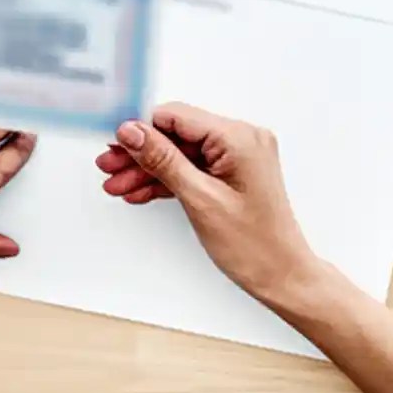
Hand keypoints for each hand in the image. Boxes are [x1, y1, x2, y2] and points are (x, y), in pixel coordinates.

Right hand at [93, 102, 318, 299]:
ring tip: (119, 186)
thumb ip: (163, 161)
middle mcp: (242, 139)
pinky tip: (141, 192)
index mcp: (239, 138)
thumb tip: (132, 132)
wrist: (283, 276)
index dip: (141, 129)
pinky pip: (194, 168)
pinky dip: (169, 180)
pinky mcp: (234, 173)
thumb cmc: (255, 245)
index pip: (177, 116)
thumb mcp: (199, 199)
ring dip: (149, 170)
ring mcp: (239, 156)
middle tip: (109, 168)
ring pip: (181, 154)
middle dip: (141, 154)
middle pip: (177, 135)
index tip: (114, 144)